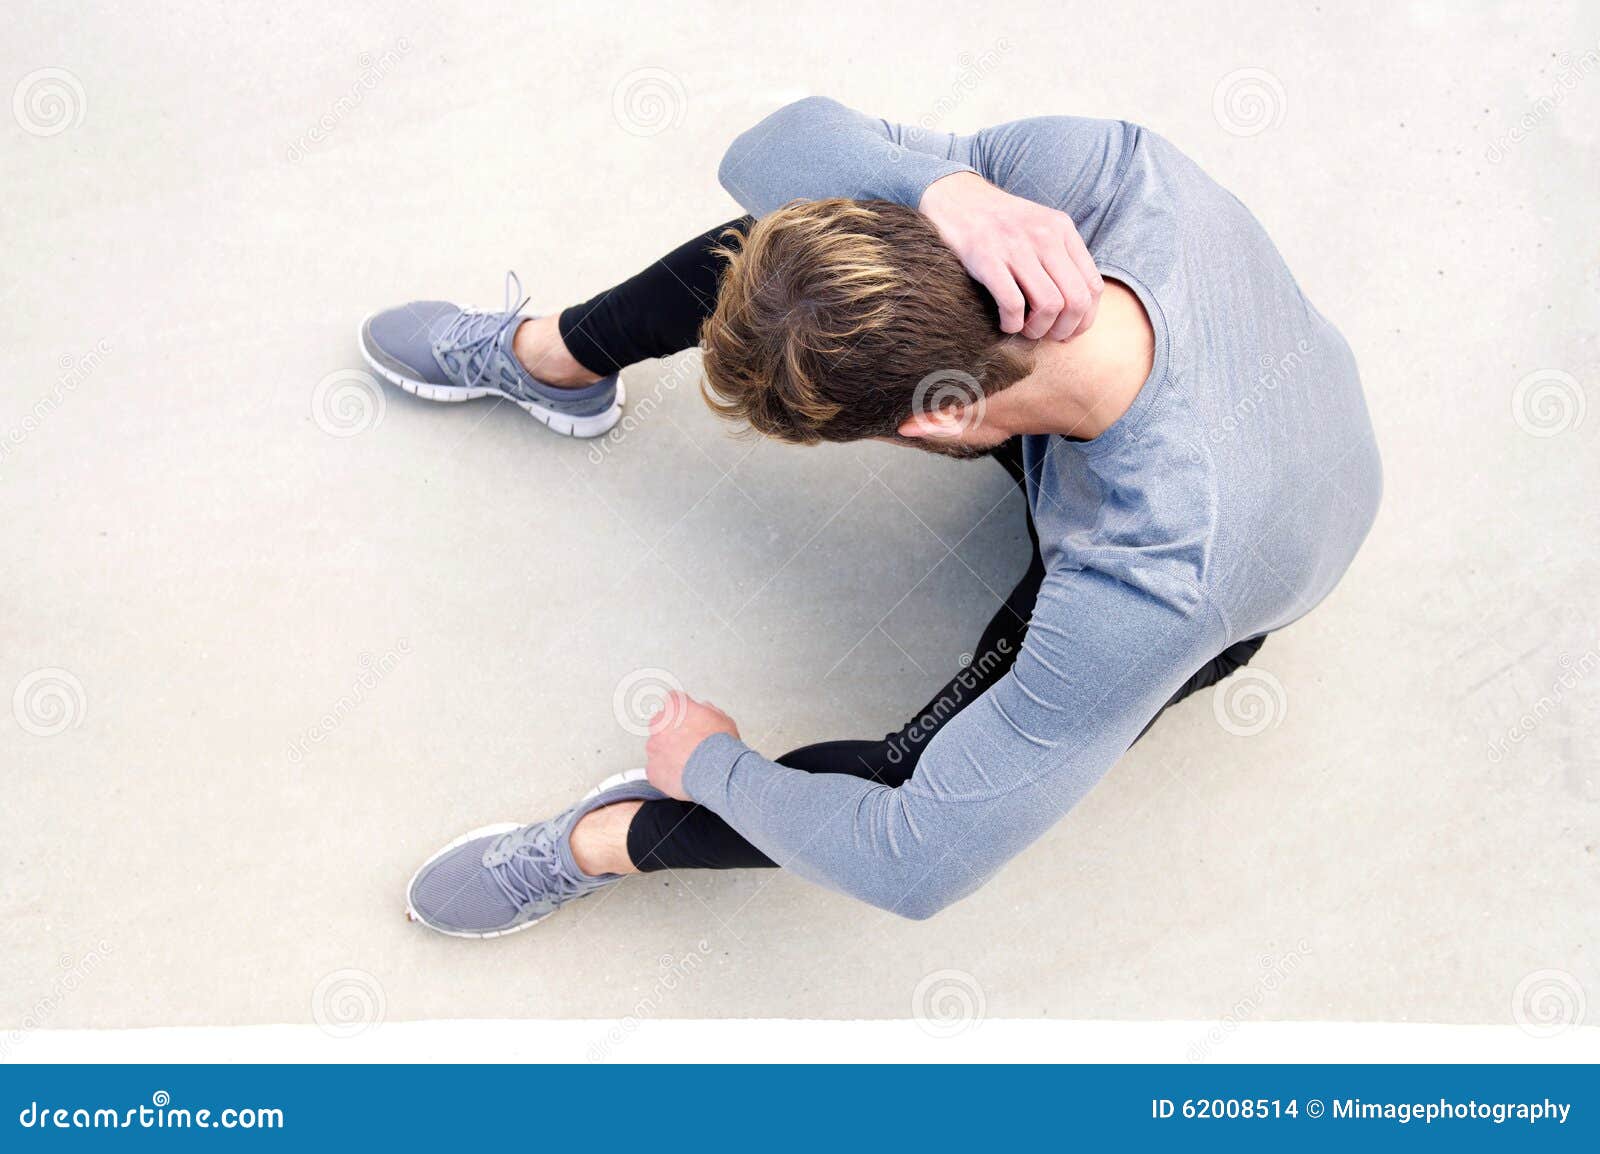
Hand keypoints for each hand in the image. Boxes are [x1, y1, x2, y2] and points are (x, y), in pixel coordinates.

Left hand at [644, 691, 740, 800]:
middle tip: (689, 742)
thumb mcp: (723, 719)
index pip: (673, 701)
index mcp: (676, 707)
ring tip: (689, 761)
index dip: (683, 711)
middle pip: (661, 724)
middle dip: (672, 732)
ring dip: (668, 752)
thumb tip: (705, 710)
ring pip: (657, 747)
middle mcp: (659, 724)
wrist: (714, 771)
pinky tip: (682, 774)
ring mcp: (653, 747)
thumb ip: (708, 710)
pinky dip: (666, 772)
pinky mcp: (652, 769)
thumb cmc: (719, 746)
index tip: (688, 717)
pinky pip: (657, 769)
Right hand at [919, 171, 1103, 340]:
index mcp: (1062, 229)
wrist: (954, 198)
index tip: (1068, 330)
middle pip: (1076, 299)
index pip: (1092, 286)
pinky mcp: (986, 258)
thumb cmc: (998, 222)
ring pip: (1049, 305)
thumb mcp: (1039, 226)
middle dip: (1064, 329)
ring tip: (1024, 329)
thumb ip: (1060, 255)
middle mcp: (1044, 236)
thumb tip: (1075, 306)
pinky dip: (1012, 324)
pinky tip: (1005, 322)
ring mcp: (1015, 246)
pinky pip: (1013, 304)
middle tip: (1046, 335)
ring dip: (1038, 329)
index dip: (1084, 318)